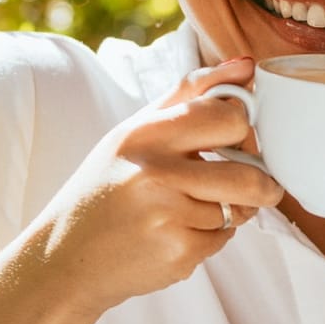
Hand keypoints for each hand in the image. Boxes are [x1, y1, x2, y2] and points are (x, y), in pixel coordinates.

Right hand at [27, 56, 283, 314]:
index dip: (245, 130)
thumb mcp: (135, 132)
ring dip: (231, 212)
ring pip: (239, 210)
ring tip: (194, 210)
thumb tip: (246, 65)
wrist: (64, 258)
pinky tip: (175, 233)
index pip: (229, 116)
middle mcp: (155, 172)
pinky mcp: (177, 252)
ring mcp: (167, 215)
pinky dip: (211, 238)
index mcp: (146, 133)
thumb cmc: (106, 188)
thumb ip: (191, 95)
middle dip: (260, 182)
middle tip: (248, 184)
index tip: (239, 140)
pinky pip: (223, 239)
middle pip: (248, 173)